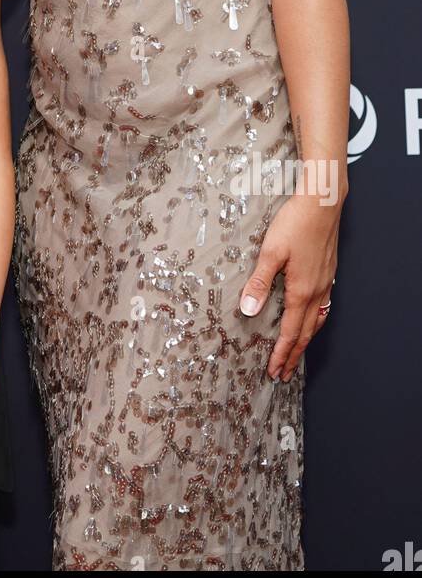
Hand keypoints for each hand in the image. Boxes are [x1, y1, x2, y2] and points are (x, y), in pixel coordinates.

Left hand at [238, 187, 341, 381]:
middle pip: (306, 333)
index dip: (281, 354)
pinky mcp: (328, 272)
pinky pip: (323, 307)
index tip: (274, 372)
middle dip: (294, 355)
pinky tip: (311, 319)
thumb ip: (259, 282)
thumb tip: (248, 310)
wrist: (322, 202)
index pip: (290, 332)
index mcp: (302, 291)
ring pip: (317, 321)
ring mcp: (326, 282)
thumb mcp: (271, 252)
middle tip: (285, 374)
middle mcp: (318, 291)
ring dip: (305, 341)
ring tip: (296, 354)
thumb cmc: (295, 223)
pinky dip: (315, 322)